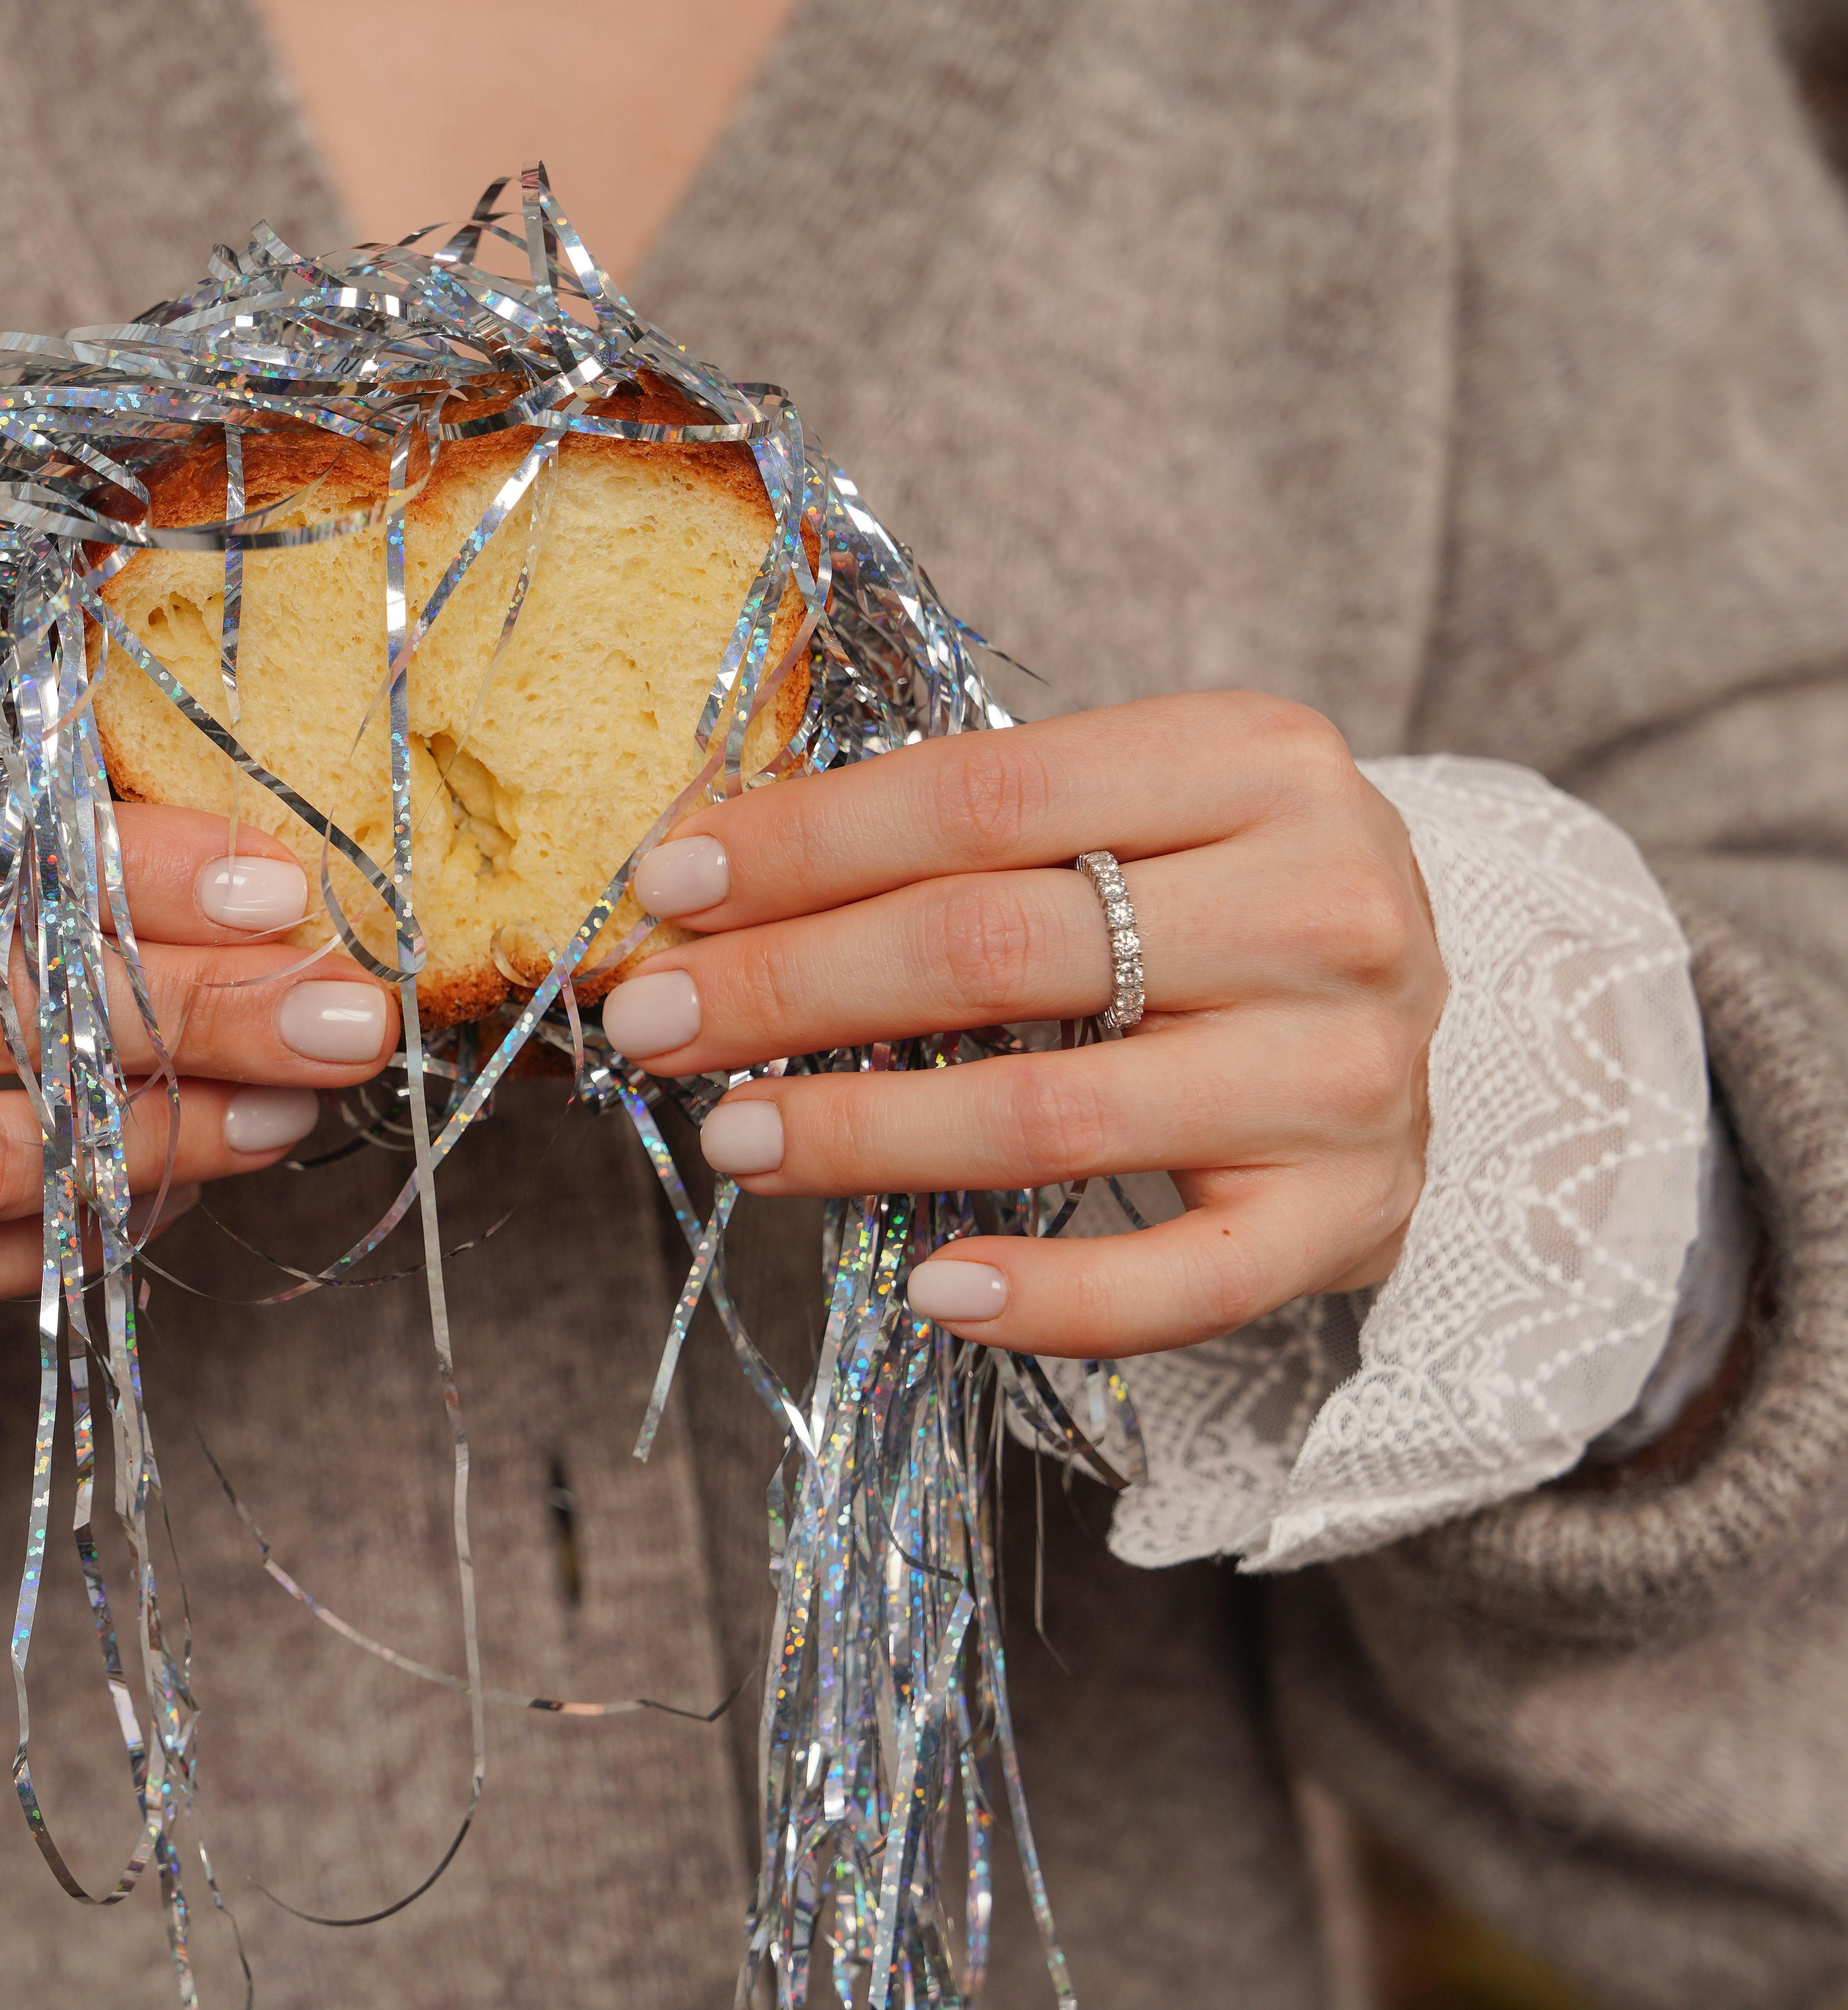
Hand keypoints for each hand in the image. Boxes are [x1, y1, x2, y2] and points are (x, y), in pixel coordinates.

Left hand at [597, 693, 1446, 1358]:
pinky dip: (1042, 1299)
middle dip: (789, 987)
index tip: (665, 890)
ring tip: (732, 1138)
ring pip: (1051, 1116)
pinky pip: (1175, 1287)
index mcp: (1253, 759)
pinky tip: (926, 1291)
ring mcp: (1341, 1072)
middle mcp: (1318, 905)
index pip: (978, 797)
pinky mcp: (1345, 1214)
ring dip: (862, 1136)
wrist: (1409, 992)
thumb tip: (709, 887)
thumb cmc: (1216, 887)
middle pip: (989, 948)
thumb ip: (950, 834)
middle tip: (650, 1020)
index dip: (802, 845)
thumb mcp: (1120, 809)